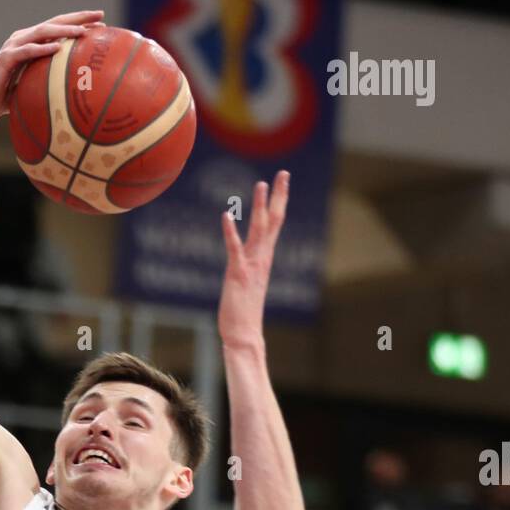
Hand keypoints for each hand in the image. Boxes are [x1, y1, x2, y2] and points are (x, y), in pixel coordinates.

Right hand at [0, 10, 104, 124]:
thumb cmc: (10, 100)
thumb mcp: (35, 87)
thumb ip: (51, 81)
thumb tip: (76, 93)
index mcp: (32, 42)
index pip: (60, 28)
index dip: (80, 23)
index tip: (102, 24)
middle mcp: (23, 38)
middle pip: (55, 22)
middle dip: (79, 17)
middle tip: (100, 15)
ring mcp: (14, 46)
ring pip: (42, 32)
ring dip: (64, 30)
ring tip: (83, 31)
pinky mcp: (6, 59)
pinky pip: (27, 52)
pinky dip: (42, 48)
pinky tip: (58, 48)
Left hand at [218, 171, 288, 348]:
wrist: (244, 335)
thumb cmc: (243, 313)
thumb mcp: (248, 283)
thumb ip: (249, 268)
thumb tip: (247, 259)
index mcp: (265, 259)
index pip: (275, 224)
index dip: (279, 201)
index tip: (282, 181)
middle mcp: (262, 259)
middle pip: (274, 222)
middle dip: (278, 197)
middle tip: (283, 173)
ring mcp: (251, 266)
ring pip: (259, 231)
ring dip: (259, 207)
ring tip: (261, 184)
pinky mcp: (237, 274)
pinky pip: (235, 249)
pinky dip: (231, 232)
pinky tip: (226, 216)